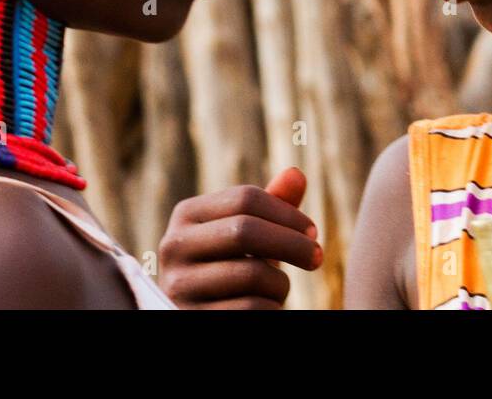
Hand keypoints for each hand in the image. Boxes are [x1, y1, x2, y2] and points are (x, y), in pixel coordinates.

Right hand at [157, 167, 322, 308]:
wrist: (202, 315)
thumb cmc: (231, 268)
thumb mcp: (249, 237)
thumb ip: (271, 206)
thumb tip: (297, 174)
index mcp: (186, 215)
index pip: (245, 197)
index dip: (287, 213)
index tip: (312, 231)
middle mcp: (173, 246)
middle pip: (245, 230)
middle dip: (292, 243)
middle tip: (318, 257)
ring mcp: (178, 285)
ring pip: (252, 273)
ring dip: (281, 284)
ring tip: (280, 290)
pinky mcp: (191, 317)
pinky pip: (251, 308)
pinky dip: (272, 308)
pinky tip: (267, 308)